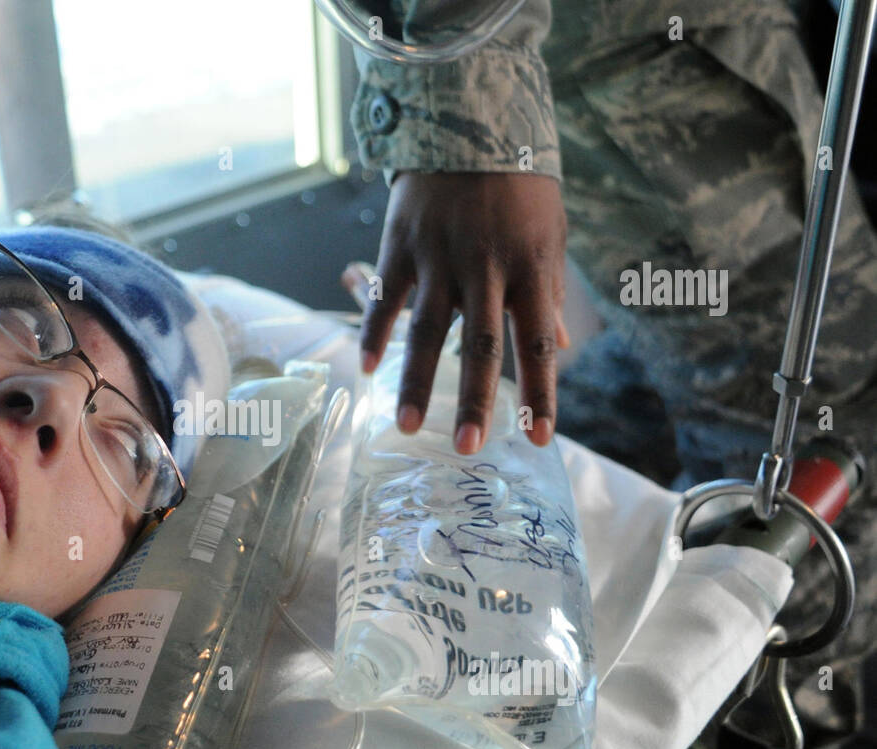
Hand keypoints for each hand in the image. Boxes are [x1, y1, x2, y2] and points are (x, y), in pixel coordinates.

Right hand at [347, 171, 569, 454]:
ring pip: (427, 331)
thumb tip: (559, 346)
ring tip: (409, 426)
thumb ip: (547, 292)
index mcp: (529, 269)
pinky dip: (375, 332)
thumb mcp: (549, 235)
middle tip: (469, 448)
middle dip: (477, 401)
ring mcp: (440, 257)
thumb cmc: (519, 187)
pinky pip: (386, 297)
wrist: (472, 122)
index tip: (539, 439)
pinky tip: (367, 368)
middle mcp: (486, 269)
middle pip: (481, 347)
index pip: (538, 344)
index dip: (540, 393)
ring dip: (418, 382)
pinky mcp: (402, 245)